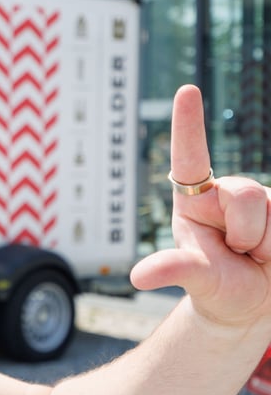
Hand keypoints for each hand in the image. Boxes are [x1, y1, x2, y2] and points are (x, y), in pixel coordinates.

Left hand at [130, 84, 270, 328]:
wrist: (253, 304)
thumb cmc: (216, 285)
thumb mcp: (195, 279)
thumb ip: (173, 269)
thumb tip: (137, 277)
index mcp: (195, 200)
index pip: (190, 156)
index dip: (189, 123)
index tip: (186, 90)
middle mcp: (228, 193)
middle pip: (245, 193)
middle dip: (246, 232)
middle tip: (239, 254)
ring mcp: (263, 201)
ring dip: (268, 244)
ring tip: (258, 257)